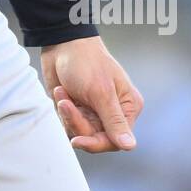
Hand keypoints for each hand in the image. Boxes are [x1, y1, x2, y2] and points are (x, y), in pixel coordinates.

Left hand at [40, 37, 142, 153]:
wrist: (61, 44)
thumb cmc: (86, 62)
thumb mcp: (101, 92)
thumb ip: (114, 121)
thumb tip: (130, 146)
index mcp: (128, 108)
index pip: (116, 141)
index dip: (97, 144)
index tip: (78, 140)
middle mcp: (113, 113)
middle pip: (96, 139)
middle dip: (78, 123)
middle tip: (65, 104)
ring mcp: (94, 112)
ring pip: (80, 132)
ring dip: (68, 114)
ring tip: (62, 93)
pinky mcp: (77, 110)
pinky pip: (68, 124)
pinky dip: (62, 110)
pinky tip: (60, 91)